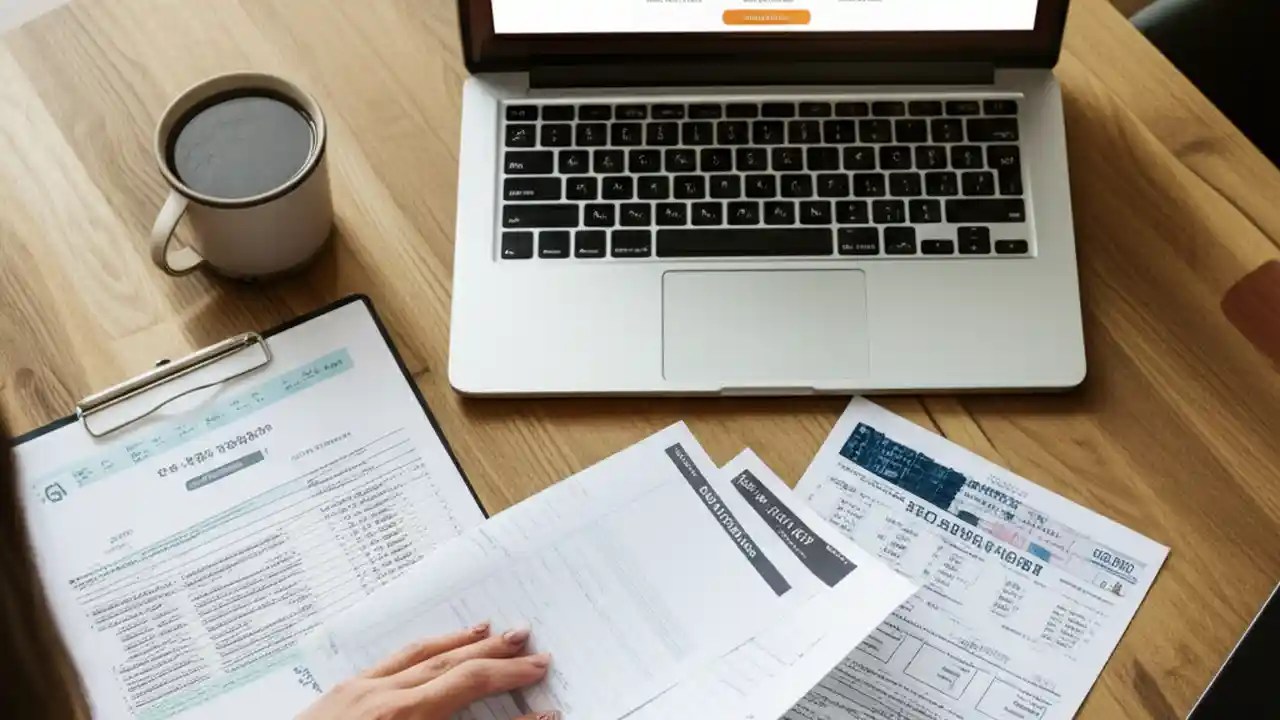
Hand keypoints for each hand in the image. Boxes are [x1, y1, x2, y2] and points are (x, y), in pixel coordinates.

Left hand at [298, 623, 557, 719]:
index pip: (472, 704)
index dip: (518, 717)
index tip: (551, 712)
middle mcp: (385, 703)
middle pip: (458, 673)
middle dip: (502, 664)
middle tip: (538, 655)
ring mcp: (361, 692)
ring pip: (427, 656)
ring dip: (467, 643)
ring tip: (496, 631)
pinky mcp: (342, 690)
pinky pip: (395, 658)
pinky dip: (427, 647)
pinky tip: (439, 644)